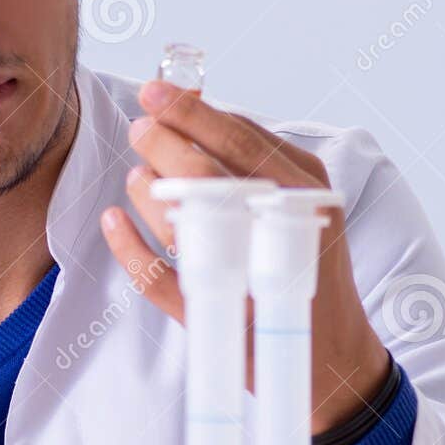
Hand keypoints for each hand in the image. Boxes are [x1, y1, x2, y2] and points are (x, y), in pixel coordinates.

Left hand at [100, 78, 390, 434]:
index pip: (240, 139)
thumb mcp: (295, 197)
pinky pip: (162, 279)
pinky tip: (114, 222)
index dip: (190, 112)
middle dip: (163, 145)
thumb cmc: (305, 261)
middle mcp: (284, 225)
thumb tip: (189, 101)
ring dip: (147, 194)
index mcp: (304, 188)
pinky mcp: (220, 315)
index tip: (152, 93)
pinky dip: (129, 249)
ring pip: (182, 222)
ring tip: (135, 178)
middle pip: (208, 175)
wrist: (330, 352)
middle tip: (138, 130)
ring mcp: (252, 273)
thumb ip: (249, 154)